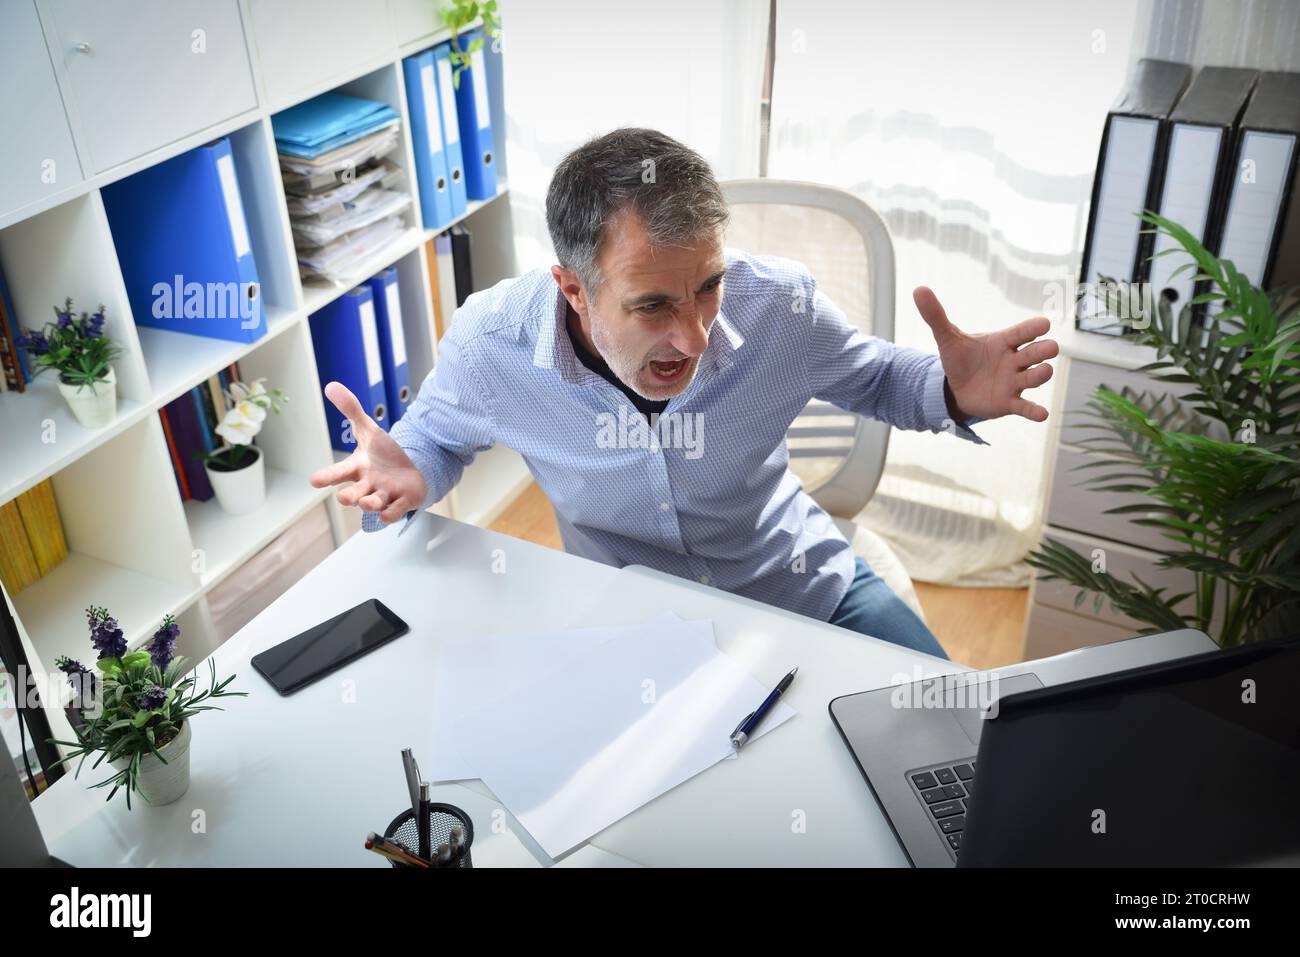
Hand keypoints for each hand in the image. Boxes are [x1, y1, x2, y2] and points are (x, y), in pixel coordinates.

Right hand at [309, 382, 426, 522]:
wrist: (411, 468)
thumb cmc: (384, 454)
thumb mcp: (368, 430)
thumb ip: (351, 410)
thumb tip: (331, 385)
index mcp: (357, 469)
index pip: (338, 472)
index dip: (326, 477)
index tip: (314, 480)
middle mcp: (368, 485)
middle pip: (354, 494)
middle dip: (349, 497)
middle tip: (343, 498)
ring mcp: (385, 495)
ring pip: (373, 503)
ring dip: (369, 504)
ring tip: (366, 503)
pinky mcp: (402, 501)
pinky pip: (396, 510)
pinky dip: (392, 513)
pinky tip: (388, 514)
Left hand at [913, 286, 1057, 422]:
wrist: (955, 388)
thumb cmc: (959, 359)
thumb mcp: (946, 338)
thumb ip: (935, 315)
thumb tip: (919, 289)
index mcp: (1003, 341)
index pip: (1022, 332)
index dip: (1033, 328)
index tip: (1044, 324)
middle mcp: (1014, 360)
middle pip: (1035, 352)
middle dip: (1043, 350)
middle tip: (1049, 348)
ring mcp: (1014, 382)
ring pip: (1034, 377)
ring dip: (1041, 374)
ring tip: (1045, 371)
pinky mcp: (1009, 402)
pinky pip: (1025, 407)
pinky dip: (1034, 411)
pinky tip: (1043, 415)